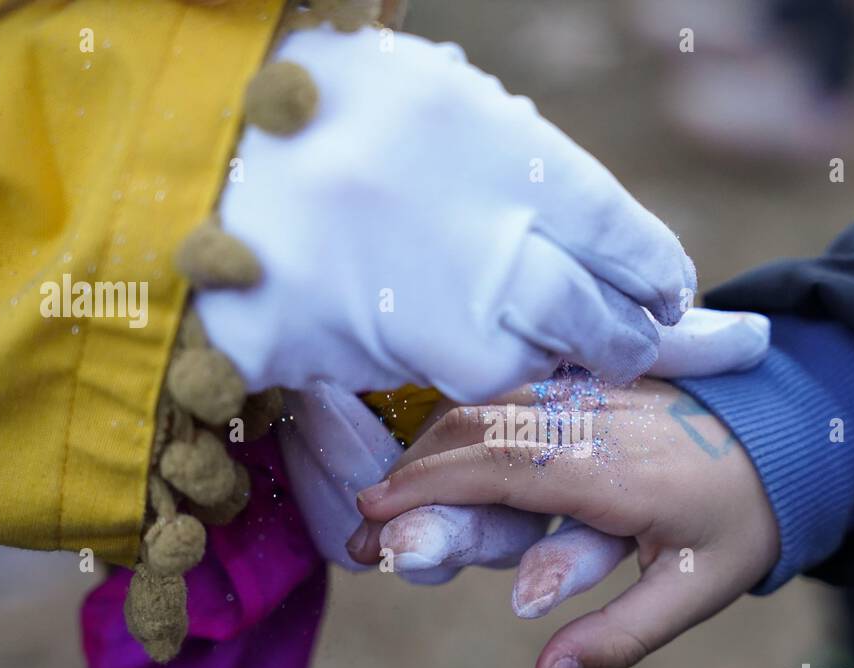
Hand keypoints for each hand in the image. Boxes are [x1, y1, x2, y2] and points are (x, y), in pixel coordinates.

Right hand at [198, 24, 694, 402]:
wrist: (186, 159)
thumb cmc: (325, 110)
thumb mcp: (435, 98)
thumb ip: (517, 161)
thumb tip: (587, 235)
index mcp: (505, 152)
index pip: (625, 239)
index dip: (655, 274)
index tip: (667, 293)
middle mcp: (482, 241)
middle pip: (596, 321)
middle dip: (625, 341)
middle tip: (633, 341)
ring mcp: (430, 313)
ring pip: (525, 367)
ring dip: (543, 360)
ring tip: (538, 340)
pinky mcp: (376, 363)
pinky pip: (445, 383)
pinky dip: (463, 369)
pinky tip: (447, 337)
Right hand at [282, 308, 768, 576]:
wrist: (790, 434)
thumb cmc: (739, 520)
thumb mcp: (693, 591)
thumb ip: (618, 636)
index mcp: (614, 472)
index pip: (500, 468)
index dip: (427, 489)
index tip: (372, 519)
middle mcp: (594, 419)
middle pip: (478, 429)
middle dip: (409, 475)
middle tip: (364, 527)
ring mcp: (590, 388)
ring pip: (489, 401)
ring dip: (430, 445)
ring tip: (391, 497)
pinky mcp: (588, 376)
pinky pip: (511, 389)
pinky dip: (463, 419)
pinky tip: (439, 452)